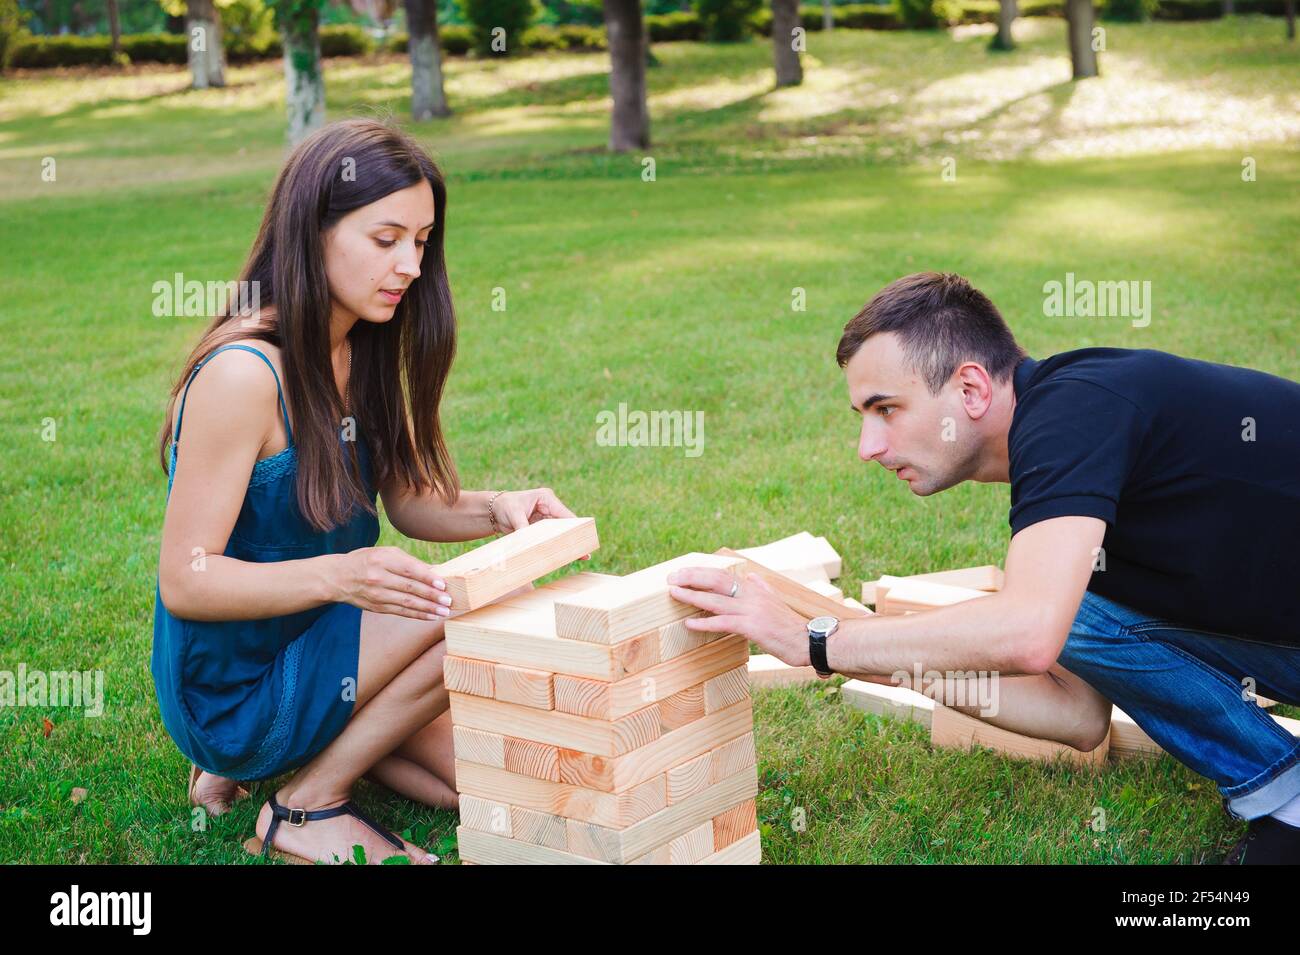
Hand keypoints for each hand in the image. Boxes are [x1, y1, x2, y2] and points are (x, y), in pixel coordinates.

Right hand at [333, 546, 450, 620]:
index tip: (443, 584)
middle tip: (448, 600)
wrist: (339, 577)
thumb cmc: (367, 560)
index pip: (409, 569)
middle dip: (431, 596)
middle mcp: (379, 578)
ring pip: (407, 603)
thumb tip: (436, 570)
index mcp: (382, 560)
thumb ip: (410, 562)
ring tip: (444, 611)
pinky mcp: (377, 607)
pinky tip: (431, 616)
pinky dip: (417, 615)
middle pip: (410, 588)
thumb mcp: (386, 553)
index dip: (427, 578)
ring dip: (428, 608)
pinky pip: (401, 612)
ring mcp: (377, 594)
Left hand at [492, 488, 590, 559]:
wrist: (494, 511)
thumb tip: (528, 542)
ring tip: (581, 556)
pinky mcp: (542, 530)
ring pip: (561, 533)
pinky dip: (557, 547)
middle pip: (566, 525)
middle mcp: (550, 509)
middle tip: (586, 551)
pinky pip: (552, 539)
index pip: (564, 513)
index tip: (583, 536)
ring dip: (568, 544)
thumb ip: (523, 527)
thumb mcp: (513, 514)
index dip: (574, 525)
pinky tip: (566, 556)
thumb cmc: (504, 506)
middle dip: (575, 537)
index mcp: (546, 499)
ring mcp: (547, 520)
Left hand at [667, 567, 809, 666]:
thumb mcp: (776, 601)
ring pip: (716, 600)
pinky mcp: (753, 627)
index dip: (702, 572)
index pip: (723, 574)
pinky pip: (724, 623)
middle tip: (672, 578)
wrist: (809, 641)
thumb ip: (762, 587)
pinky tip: (689, 623)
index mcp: (755, 589)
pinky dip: (705, 623)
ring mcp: (752, 610)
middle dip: (692, 577)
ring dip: (693, 596)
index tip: (684, 571)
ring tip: (674, 593)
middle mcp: (752, 595)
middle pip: (716, 580)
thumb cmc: (791, 626)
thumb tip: (751, 576)